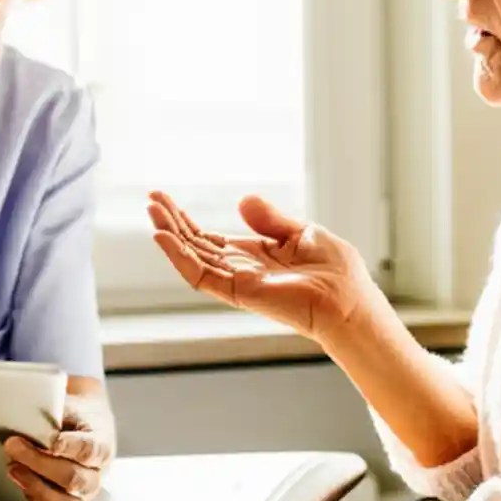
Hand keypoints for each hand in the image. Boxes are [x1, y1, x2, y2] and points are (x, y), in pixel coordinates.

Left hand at [4, 396, 114, 500]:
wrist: (84, 425)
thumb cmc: (73, 417)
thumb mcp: (69, 407)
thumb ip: (53, 416)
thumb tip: (28, 422)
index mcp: (102, 444)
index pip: (89, 450)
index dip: (69, 447)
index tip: (51, 440)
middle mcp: (97, 474)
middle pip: (73, 478)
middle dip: (38, 462)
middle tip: (13, 446)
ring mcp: (85, 494)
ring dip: (35, 487)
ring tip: (14, 469)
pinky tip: (23, 486)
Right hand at [147, 191, 382, 340]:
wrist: (350, 300)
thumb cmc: (337, 273)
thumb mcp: (303, 232)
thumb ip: (271, 219)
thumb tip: (242, 200)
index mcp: (254, 255)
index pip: (209, 237)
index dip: (186, 220)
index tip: (165, 199)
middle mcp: (240, 269)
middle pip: (195, 245)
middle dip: (172, 223)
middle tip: (151, 200)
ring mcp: (237, 281)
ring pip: (193, 258)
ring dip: (170, 236)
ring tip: (152, 212)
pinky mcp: (239, 292)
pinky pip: (201, 276)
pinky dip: (180, 258)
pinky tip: (163, 238)